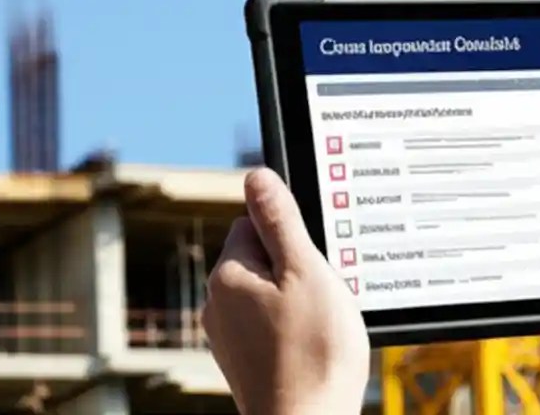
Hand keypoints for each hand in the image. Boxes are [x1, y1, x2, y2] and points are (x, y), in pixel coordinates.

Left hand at [203, 169, 369, 414]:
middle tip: (321, 298)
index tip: (312, 263)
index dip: (291, 238)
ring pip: (269, 296)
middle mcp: (217, 305)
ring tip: (318, 328)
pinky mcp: (244, 364)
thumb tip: (256, 176)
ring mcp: (229, 338)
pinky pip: (271, 328)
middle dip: (295, 271)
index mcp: (227, 276)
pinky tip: (312, 349)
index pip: (255, 224)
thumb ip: (280, 220)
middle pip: (262, 260)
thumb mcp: (305, 271)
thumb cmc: (313, 353)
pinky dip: (293, 333)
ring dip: (296, 303)